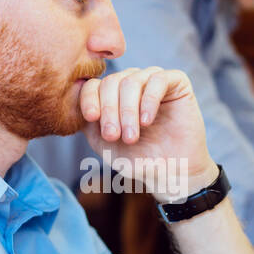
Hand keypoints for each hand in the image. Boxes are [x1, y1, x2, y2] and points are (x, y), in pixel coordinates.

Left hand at [79, 67, 215, 201]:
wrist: (172, 174)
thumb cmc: (139, 160)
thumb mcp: (106, 145)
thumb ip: (90, 125)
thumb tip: (76, 106)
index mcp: (112, 96)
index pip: (93, 85)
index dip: (89, 99)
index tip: (91, 118)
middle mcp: (131, 84)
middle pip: (111, 82)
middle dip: (109, 110)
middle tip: (114, 136)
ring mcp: (153, 81)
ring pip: (131, 80)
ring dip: (127, 110)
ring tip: (131, 136)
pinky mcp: (177, 83)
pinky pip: (158, 80)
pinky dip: (148, 100)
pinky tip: (146, 121)